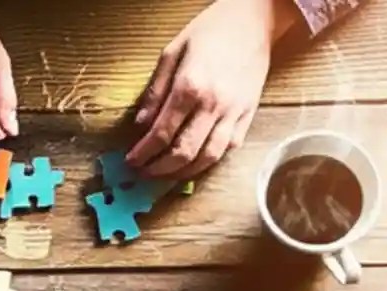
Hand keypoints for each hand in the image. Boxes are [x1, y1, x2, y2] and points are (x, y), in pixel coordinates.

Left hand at [127, 0, 298, 178]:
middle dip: (160, 169)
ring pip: (208, 158)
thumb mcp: (172, 51)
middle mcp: (213, 105)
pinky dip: (209, 161)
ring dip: (184, 173)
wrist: (254, 20)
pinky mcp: (248, 116)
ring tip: (166, 175)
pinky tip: (194, 162)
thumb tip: (141, 124)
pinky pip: (229, 148)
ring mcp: (233, 113)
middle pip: (183, 152)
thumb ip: (155, 91)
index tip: (131, 161)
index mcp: (190, 87)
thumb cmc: (211, 30)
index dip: (143, 153)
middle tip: (145, 173)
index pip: (161, 133)